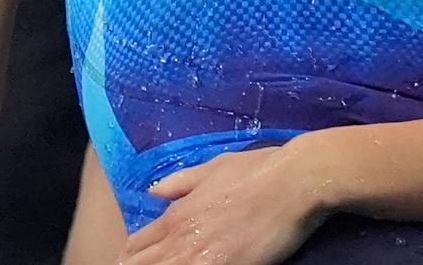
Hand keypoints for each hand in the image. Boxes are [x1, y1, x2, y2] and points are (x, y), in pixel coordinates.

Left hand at [116, 146, 331, 264]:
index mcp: (177, 214)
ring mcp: (201, 258)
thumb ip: (181, 182)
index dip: (130, 257)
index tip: (129, 261)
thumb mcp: (213, 167)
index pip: (137, 244)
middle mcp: (182, 238)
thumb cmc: (257, 170)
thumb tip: (153, 190)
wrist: (293, 182)